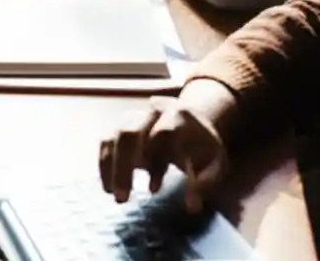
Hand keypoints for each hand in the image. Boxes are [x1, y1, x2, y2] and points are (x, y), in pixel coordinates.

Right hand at [98, 81, 235, 211]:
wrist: (190, 119)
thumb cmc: (203, 147)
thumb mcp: (214, 162)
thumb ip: (206, 181)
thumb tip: (191, 207)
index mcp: (178, 117)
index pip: (162, 133)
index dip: (155, 162)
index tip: (153, 191)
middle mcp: (151, 113)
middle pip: (128, 133)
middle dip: (122, 167)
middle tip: (122, 199)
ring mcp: (133, 117)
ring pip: (112, 137)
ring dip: (110, 168)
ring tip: (113, 195)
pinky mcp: (121, 125)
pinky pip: (106, 142)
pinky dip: (105, 164)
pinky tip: (109, 186)